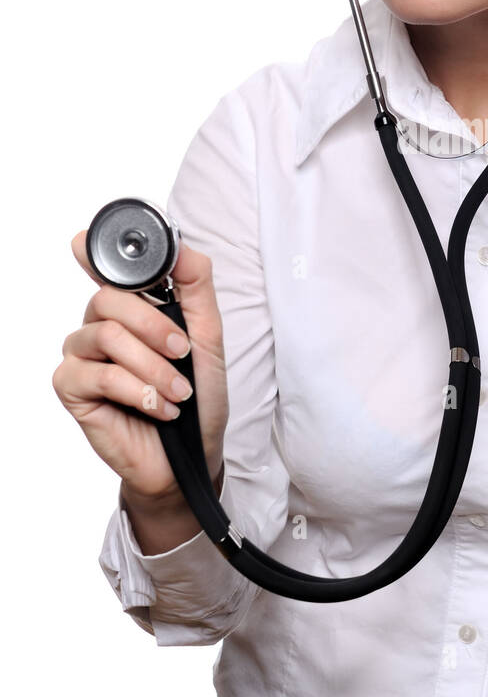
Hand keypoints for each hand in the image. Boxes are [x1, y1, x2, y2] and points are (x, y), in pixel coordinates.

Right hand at [51, 232, 229, 503]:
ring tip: (177, 392)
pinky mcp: (71, 389)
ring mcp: (80, 356)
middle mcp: (98, 326)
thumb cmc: (198, 396)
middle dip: (154, 326)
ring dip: (152, 367)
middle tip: (182, 352)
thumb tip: (180, 246)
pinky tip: (159, 408)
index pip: (105, 268)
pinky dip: (139, 392)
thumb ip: (195, 286)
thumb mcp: (208, 334)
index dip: (96, 251)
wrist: (191, 454)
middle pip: (109, 299)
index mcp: (128, 309)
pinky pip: (100, 375)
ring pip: (106, 337)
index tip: (88, 242)